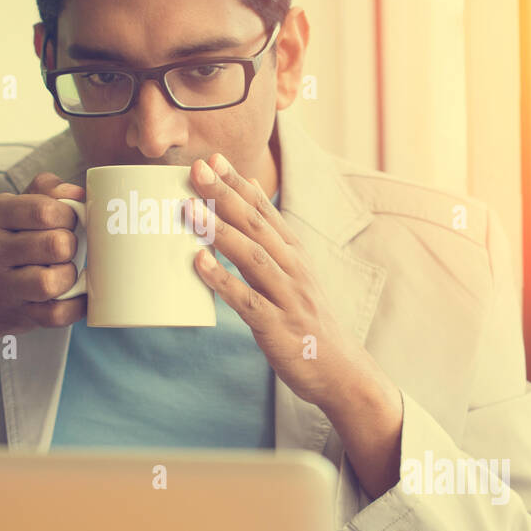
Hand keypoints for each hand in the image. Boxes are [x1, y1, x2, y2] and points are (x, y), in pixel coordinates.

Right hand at [0, 172, 87, 341]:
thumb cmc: (0, 248)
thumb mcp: (10, 211)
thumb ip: (44, 192)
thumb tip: (78, 193)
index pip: (46, 210)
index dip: (69, 216)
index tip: (67, 223)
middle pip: (56, 244)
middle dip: (71, 246)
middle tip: (65, 250)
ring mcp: (0, 284)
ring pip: (52, 282)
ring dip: (69, 277)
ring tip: (63, 272)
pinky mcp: (15, 314)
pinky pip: (56, 314)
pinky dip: (74, 306)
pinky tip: (73, 295)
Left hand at [182, 153, 396, 420]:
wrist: (341, 371)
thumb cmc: (308, 321)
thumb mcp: (294, 275)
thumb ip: (270, 239)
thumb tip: (244, 195)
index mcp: (295, 254)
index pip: (265, 211)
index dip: (238, 184)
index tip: (213, 159)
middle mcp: (294, 269)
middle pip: (257, 226)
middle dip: (225, 195)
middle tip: (197, 169)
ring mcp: (288, 297)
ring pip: (252, 257)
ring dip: (220, 231)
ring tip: (189, 209)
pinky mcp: (279, 328)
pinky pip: (248, 301)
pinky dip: (224, 280)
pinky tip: (199, 263)